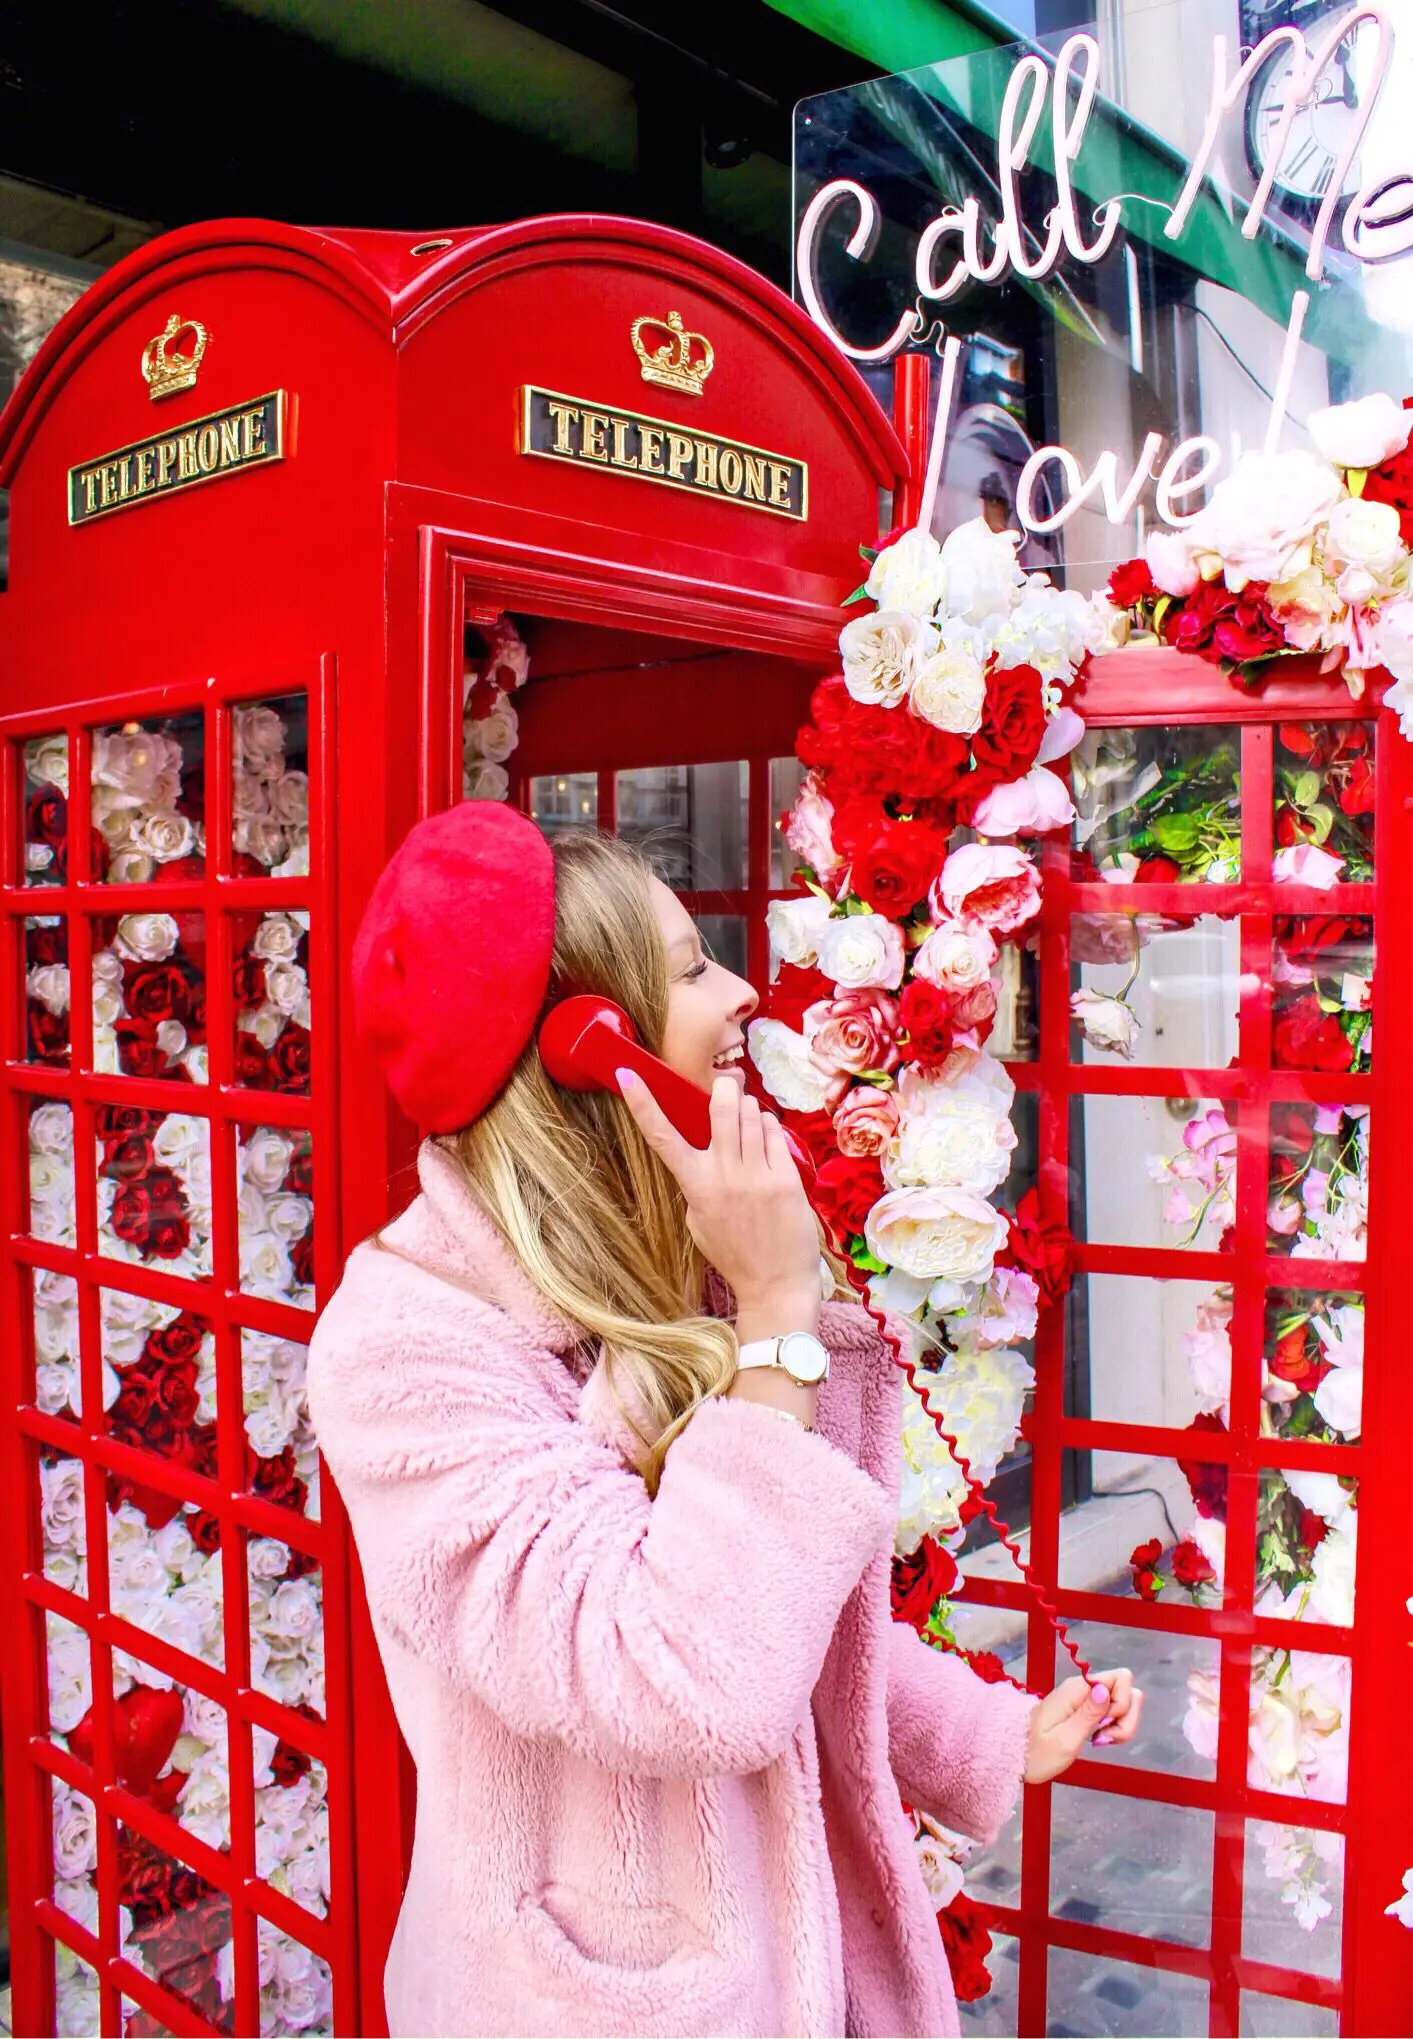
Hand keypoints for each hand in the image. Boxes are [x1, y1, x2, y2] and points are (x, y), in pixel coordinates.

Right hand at [616, 1069, 820, 1306]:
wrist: (775, 1284)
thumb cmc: (733, 1253)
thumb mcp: (698, 1220)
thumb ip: (697, 1181)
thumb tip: (701, 1146)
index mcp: (695, 1186)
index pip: (661, 1136)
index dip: (641, 1102)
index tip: (627, 1073)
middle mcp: (724, 1175)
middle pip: (720, 1107)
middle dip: (723, 1087)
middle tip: (725, 1085)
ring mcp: (758, 1175)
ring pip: (751, 1113)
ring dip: (747, 1106)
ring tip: (748, 1119)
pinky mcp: (787, 1178)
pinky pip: (775, 1131)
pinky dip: (768, 1125)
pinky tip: (766, 1136)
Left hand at [1023, 1669, 1142, 1784]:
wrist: (1013, 1754)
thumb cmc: (1036, 1753)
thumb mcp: (1064, 1740)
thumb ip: (1088, 1715)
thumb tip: (1105, 1689)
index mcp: (1079, 1689)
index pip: (1122, 1678)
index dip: (1122, 1704)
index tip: (1103, 1726)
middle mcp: (1084, 1687)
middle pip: (1127, 1689)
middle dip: (1125, 1718)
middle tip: (1101, 1737)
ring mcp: (1085, 1696)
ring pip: (1122, 1702)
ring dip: (1120, 1725)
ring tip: (1098, 1740)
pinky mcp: (1084, 1708)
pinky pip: (1111, 1711)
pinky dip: (1112, 1727)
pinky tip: (1096, 1739)